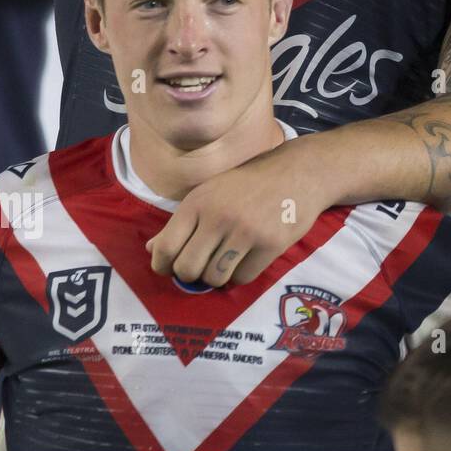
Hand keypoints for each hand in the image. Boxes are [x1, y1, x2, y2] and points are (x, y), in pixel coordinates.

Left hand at [146, 139, 329, 286]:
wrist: (299, 172)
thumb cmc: (250, 182)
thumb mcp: (210, 192)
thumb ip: (181, 221)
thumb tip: (152, 249)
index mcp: (199, 202)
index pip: (166, 247)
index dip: (162, 265)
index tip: (169, 269)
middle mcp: (219, 217)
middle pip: (188, 268)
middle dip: (190, 276)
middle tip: (201, 268)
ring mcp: (246, 232)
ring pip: (215, 278)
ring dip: (217, 277)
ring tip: (225, 263)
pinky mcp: (270, 244)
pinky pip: (243, 277)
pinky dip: (241, 274)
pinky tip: (246, 259)